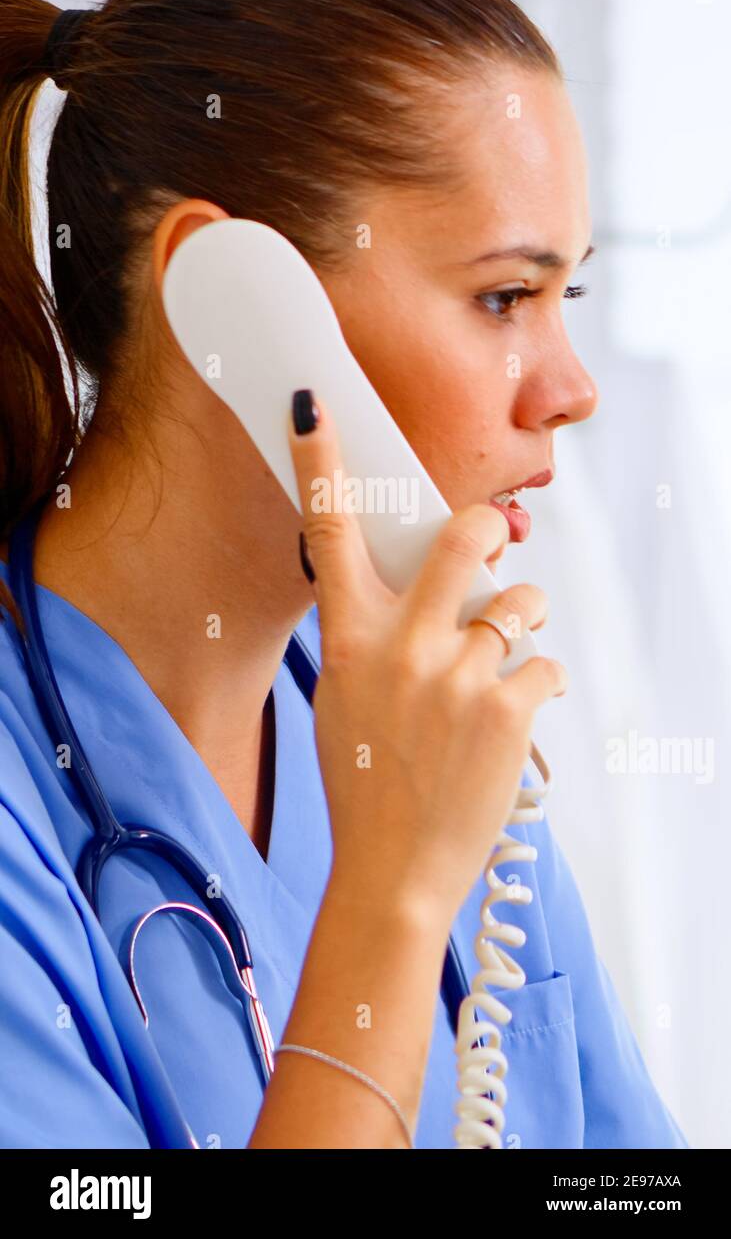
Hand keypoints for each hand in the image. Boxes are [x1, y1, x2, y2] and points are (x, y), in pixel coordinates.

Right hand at [288, 392, 566, 921]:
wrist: (393, 871)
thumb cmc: (365, 782)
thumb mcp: (344, 699)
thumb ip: (373, 637)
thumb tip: (412, 592)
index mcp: (351, 641)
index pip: (328, 535)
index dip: (320, 464)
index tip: (311, 407)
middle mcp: (404, 647)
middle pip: (463, 538)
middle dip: (487, 529)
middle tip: (491, 540)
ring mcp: (460, 676)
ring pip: (522, 603)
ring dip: (522, 622)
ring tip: (504, 662)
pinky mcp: (510, 709)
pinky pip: (547, 663)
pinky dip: (539, 683)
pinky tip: (516, 715)